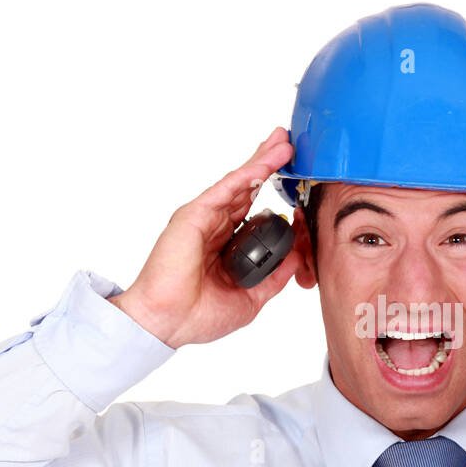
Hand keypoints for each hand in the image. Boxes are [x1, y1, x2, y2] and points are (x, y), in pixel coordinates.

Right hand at [108, 127, 301, 347]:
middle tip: (289, 144)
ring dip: (262, 161)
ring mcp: (204, 219)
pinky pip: (225, 190)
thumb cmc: (197, 316)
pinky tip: (264, 164)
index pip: (253, 211)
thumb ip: (274, 278)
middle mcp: (215, 227)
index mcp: (225, 245)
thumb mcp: (250, 298)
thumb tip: (298, 259)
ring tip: (283, 143)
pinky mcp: (194, 216)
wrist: (168, 323)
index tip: (296, 182)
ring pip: (238, 183)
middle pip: (246, 188)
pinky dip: (246, 175)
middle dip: (268, 164)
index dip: (273, 194)